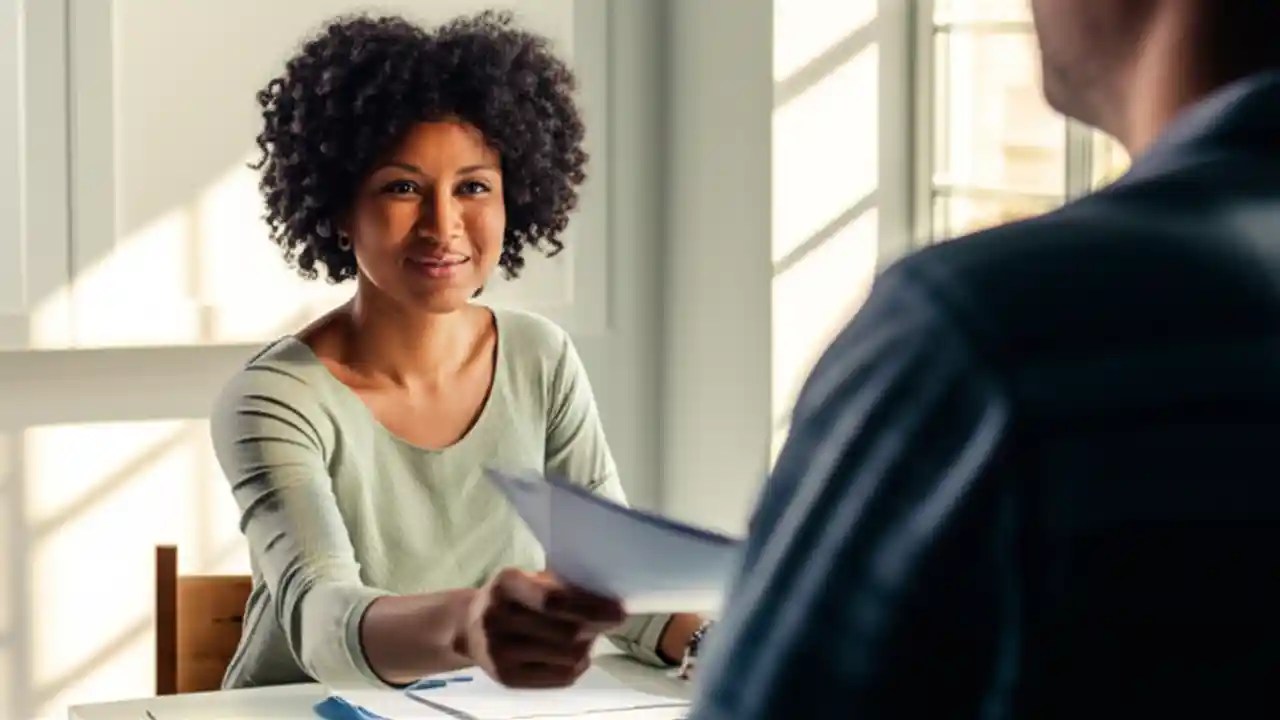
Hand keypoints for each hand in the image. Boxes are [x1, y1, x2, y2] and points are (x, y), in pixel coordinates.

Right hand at [461, 569, 625, 687]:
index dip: (591, 607)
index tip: (619, 610)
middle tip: (611, 621)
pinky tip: (578, 656)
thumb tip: (607, 598)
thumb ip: (559, 585)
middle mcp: (497, 619)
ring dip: (588, 647)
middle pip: (563, 632)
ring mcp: (499, 653)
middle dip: (596, 628)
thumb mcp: (527, 579)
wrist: (468, 627)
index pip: (553, 600)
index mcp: (506, 585)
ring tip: (591, 636)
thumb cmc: (511, 597)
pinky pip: (557, 678)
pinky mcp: (505, 678)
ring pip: (565, 658)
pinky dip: (578, 667)